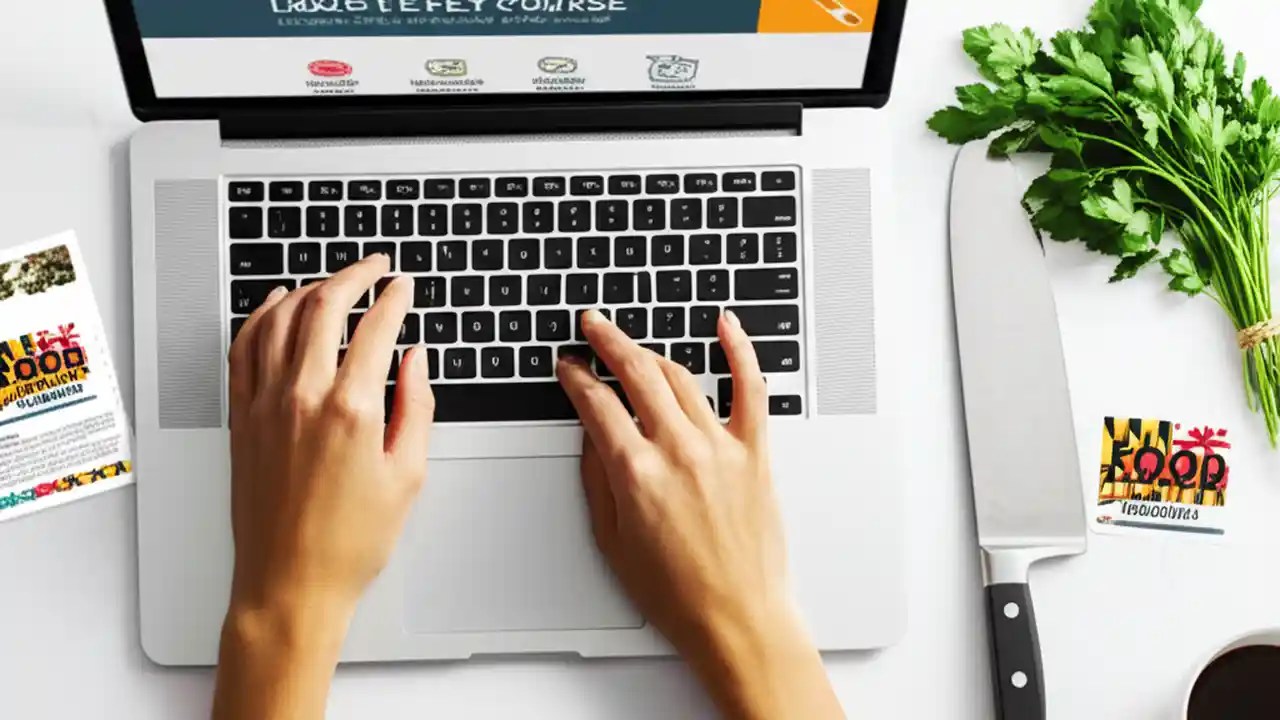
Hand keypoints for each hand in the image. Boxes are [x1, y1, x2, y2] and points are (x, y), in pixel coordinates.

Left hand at [226, 254, 433, 621]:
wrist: (290, 583)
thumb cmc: (349, 542)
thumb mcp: (408, 475)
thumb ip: (417, 407)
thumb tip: (416, 360)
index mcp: (351, 411)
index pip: (375, 328)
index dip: (394, 298)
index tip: (404, 286)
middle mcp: (303, 397)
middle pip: (325, 307)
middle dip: (354, 276)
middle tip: (373, 267)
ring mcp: (265, 405)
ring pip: (282, 319)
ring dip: (310, 289)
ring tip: (333, 282)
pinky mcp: (241, 418)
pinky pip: (244, 349)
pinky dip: (261, 317)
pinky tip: (277, 306)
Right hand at [558, 310, 842, 719]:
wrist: (736, 618)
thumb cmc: (676, 593)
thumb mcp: (611, 540)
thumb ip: (597, 479)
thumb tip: (590, 436)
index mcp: (637, 474)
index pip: (596, 404)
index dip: (576, 377)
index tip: (568, 366)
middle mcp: (679, 451)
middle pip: (637, 373)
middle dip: (608, 342)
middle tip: (593, 327)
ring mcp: (721, 447)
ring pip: (681, 376)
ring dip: (652, 351)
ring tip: (634, 344)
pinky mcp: (754, 452)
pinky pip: (751, 388)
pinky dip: (740, 351)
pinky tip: (727, 325)